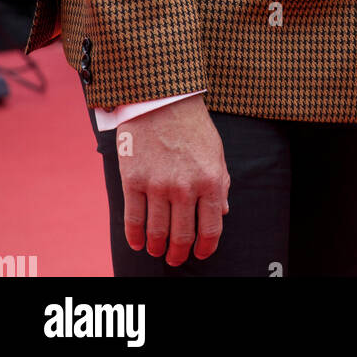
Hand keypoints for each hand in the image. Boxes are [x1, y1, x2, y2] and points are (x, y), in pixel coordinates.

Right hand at [117, 94, 230, 265]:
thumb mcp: (215, 151)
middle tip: (176, 258)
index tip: (200, 254)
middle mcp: (185, 186)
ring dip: (157, 247)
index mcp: (211, 180)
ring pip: (156, 232)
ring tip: (156, 250)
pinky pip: (133, 219)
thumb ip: (220, 183)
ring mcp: (158, 184)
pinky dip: (135, 237)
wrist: (162, 98)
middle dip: (179, 253)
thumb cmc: (192, 125)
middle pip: (182, 236)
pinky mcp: (134, 180)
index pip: (210, 228)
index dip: (205, 248)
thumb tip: (222, 212)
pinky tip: (138, 242)